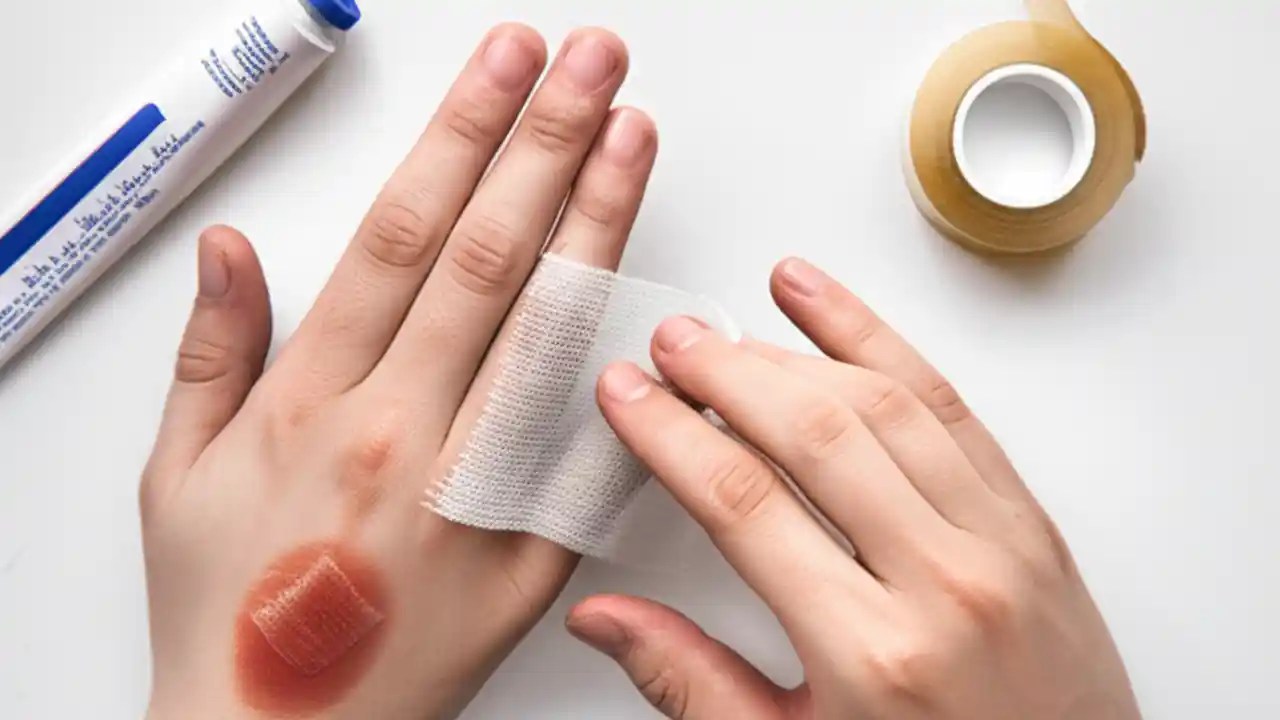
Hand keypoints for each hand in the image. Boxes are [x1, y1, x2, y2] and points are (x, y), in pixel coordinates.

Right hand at [141, 24, 656, 718]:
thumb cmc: (225, 611)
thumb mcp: (177, 473)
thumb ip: (212, 350)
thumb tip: (233, 247)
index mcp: (314, 402)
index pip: (405, 233)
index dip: (464, 134)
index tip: (510, 64)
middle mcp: (398, 436)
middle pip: (488, 260)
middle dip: (547, 144)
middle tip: (596, 61)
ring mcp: (468, 498)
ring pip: (546, 337)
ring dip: (596, 226)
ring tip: (635, 136)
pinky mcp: (522, 560)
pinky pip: (581, 460)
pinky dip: (623, 380)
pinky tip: (666, 304)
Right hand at [574, 259, 1140, 718]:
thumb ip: (693, 682)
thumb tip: (604, 618)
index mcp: (871, 655)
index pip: (745, 505)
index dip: (672, 436)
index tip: (628, 395)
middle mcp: (943, 585)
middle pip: (813, 436)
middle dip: (729, 374)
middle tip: (672, 343)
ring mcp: (999, 546)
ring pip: (886, 407)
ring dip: (803, 349)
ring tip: (738, 319)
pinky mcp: (1033, 526)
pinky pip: (957, 412)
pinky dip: (892, 350)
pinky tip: (844, 315)